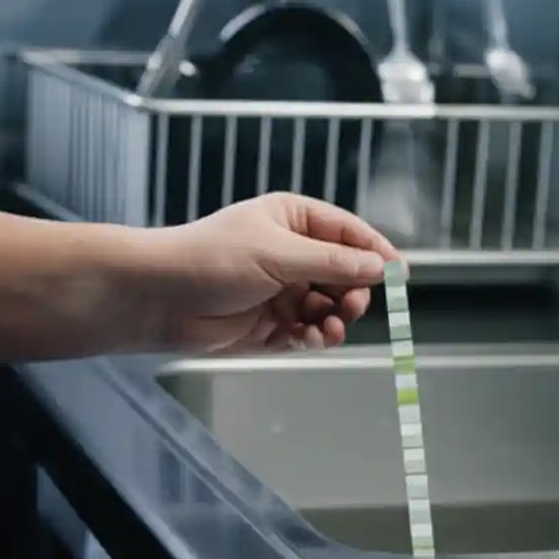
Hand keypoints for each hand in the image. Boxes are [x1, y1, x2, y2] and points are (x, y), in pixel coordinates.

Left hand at [141, 192, 402, 353]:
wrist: (157, 298)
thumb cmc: (211, 260)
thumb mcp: (278, 254)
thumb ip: (332, 264)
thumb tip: (380, 267)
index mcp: (293, 220)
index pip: (348, 233)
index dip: (376, 252)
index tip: (402, 274)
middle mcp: (292, 253)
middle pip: (346, 274)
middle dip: (355, 292)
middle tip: (351, 306)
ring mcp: (283, 290)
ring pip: (330, 306)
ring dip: (336, 318)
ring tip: (329, 327)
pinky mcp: (272, 324)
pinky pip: (310, 330)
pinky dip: (317, 336)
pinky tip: (312, 338)